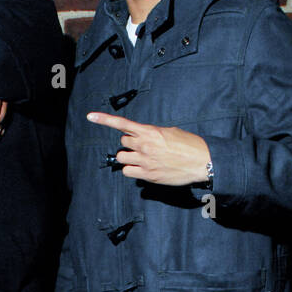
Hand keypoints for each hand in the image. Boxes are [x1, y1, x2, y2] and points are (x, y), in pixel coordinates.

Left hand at [86, 111, 210, 185]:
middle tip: (142, 147)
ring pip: (122, 158)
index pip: (122, 123)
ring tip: (142, 159)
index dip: (104, 119)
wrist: (201, 161)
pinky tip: (142, 169)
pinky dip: (131, 170)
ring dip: (129, 157)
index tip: (90, 116)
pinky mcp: (147, 175)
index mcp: (150, 131)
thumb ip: (153, 133)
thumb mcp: (170, 132)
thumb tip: (143, 137)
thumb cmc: (189, 145)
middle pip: (123, 142)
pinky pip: (128, 172)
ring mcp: (145, 161)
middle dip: (130, 144)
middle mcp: (144, 145)